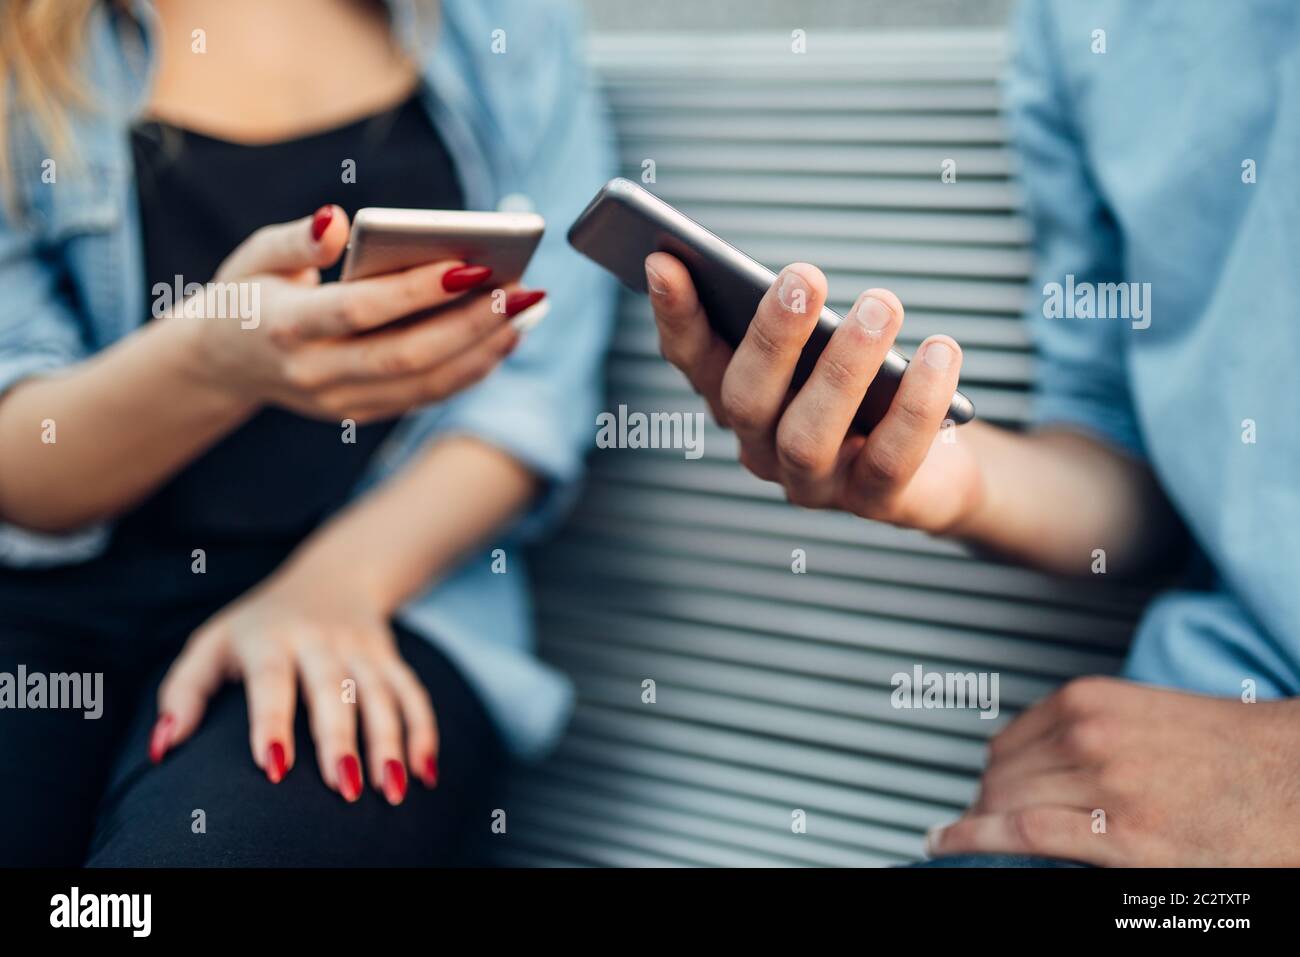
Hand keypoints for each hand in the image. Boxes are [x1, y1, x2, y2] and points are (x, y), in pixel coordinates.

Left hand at [149, 557, 438, 803]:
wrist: (334, 574)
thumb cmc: (257, 627)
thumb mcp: (212, 643)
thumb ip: (184, 692)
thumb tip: (161, 749)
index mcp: (268, 635)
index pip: (272, 678)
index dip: (273, 721)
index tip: (275, 766)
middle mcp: (319, 637)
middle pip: (334, 688)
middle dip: (341, 739)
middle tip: (345, 789)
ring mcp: (360, 646)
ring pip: (381, 693)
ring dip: (391, 741)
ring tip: (393, 790)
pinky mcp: (390, 657)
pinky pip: (413, 693)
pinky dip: (423, 731)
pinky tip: (425, 773)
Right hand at [184, 205, 546, 423]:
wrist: (221, 364)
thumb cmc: (248, 294)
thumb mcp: (254, 256)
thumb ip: (297, 240)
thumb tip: (338, 221)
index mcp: (286, 326)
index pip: (363, 310)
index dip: (419, 290)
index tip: (473, 264)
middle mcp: (315, 373)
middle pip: (407, 355)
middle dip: (472, 324)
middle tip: (522, 291)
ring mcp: (340, 402)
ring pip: (425, 384)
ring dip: (483, 351)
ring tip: (526, 313)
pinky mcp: (361, 414)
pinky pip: (425, 396)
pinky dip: (469, 369)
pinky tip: (501, 336)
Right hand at [645, 252, 981, 534]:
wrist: (934, 465)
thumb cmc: (867, 388)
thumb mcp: (827, 347)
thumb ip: (797, 320)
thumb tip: (789, 279)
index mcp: (737, 400)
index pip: (692, 360)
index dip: (675, 317)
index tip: (664, 260)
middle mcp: (761, 447)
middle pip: (746, 400)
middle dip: (771, 337)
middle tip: (803, 275)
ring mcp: (812, 483)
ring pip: (808, 436)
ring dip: (844, 368)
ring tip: (881, 304)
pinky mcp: (873, 502)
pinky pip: (889, 458)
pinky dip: (916, 403)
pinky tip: (940, 351)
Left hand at [929, 677, 1299, 864]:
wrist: (1295, 779)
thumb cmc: (1235, 749)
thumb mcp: (1149, 714)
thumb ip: (1092, 727)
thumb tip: (1046, 753)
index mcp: (1093, 701)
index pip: (1010, 739)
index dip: (994, 771)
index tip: (990, 787)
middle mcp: (1088, 737)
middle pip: (1000, 773)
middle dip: (988, 799)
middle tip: (987, 818)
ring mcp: (1102, 787)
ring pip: (1004, 802)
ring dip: (985, 820)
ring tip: (976, 835)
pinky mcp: (1122, 840)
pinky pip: (1022, 835)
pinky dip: (973, 838)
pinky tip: (949, 843)